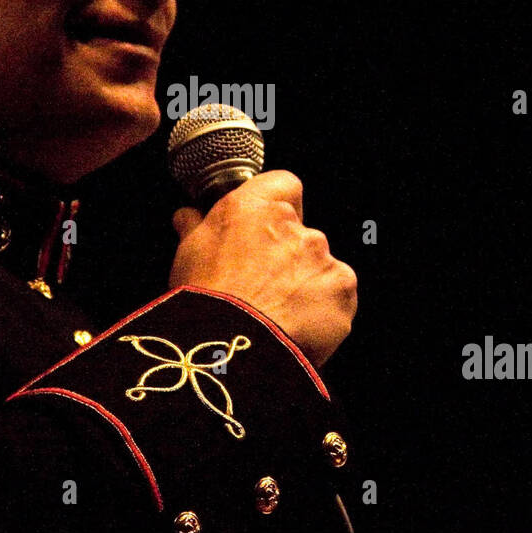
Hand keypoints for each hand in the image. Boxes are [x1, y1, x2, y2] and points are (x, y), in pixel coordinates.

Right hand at [169, 170, 356, 366]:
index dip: (278, 206)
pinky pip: (337, 295)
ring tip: (277, 314)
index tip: (266, 227)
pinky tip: (296, 326)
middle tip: (263, 286)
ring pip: (320, 266)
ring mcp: (323, 257)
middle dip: (288, 256)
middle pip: (301, 233)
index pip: (284, 185)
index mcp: (256, 208)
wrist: (230, 347)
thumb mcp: (188, 253)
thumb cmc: (206, 298)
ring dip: (305, 284)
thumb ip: (195, 225)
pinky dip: (323, 309)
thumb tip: (188, 215)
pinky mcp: (343, 289)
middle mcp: (295, 226)